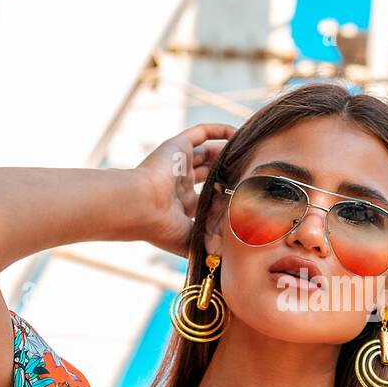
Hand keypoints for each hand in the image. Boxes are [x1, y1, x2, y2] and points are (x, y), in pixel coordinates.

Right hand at [133, 122, 235, 257]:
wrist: (139, 206)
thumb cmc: (161, 227)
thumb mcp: (190, 240)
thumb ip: (208, 244)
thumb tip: (227, 255)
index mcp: (180, 205)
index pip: (208, 199)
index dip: (225, 200)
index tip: (244, 202)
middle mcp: (178, 183)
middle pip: (209, 175)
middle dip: (227, 176)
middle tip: (248, 176)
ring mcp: (177, 164)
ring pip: (206, 153)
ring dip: (225, 154)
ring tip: (246, 155)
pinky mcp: (177, 147)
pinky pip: (200, 133)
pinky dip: (218, 131)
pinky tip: (237, 134)